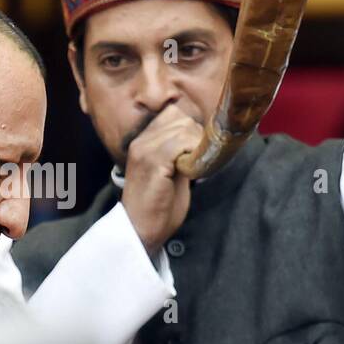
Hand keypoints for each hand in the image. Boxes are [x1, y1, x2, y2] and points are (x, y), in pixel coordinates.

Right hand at [121, 105, 202, 252]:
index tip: (195, 151)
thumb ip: (181, 151)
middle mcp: (141, 140)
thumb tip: (203, 137)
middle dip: (196, 136)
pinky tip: (190, 171)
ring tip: (192, 167)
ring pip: (184, 128)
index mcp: (144, 140)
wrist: (140, 230)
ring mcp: (145, 149)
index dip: (191, 129)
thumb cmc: (159, 205)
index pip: (173, 113)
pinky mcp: (152, 162)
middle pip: (181, 117)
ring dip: (195, 146)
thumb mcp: (172, 171)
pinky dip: (192, 154)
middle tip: (196, 160)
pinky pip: (181, 143)